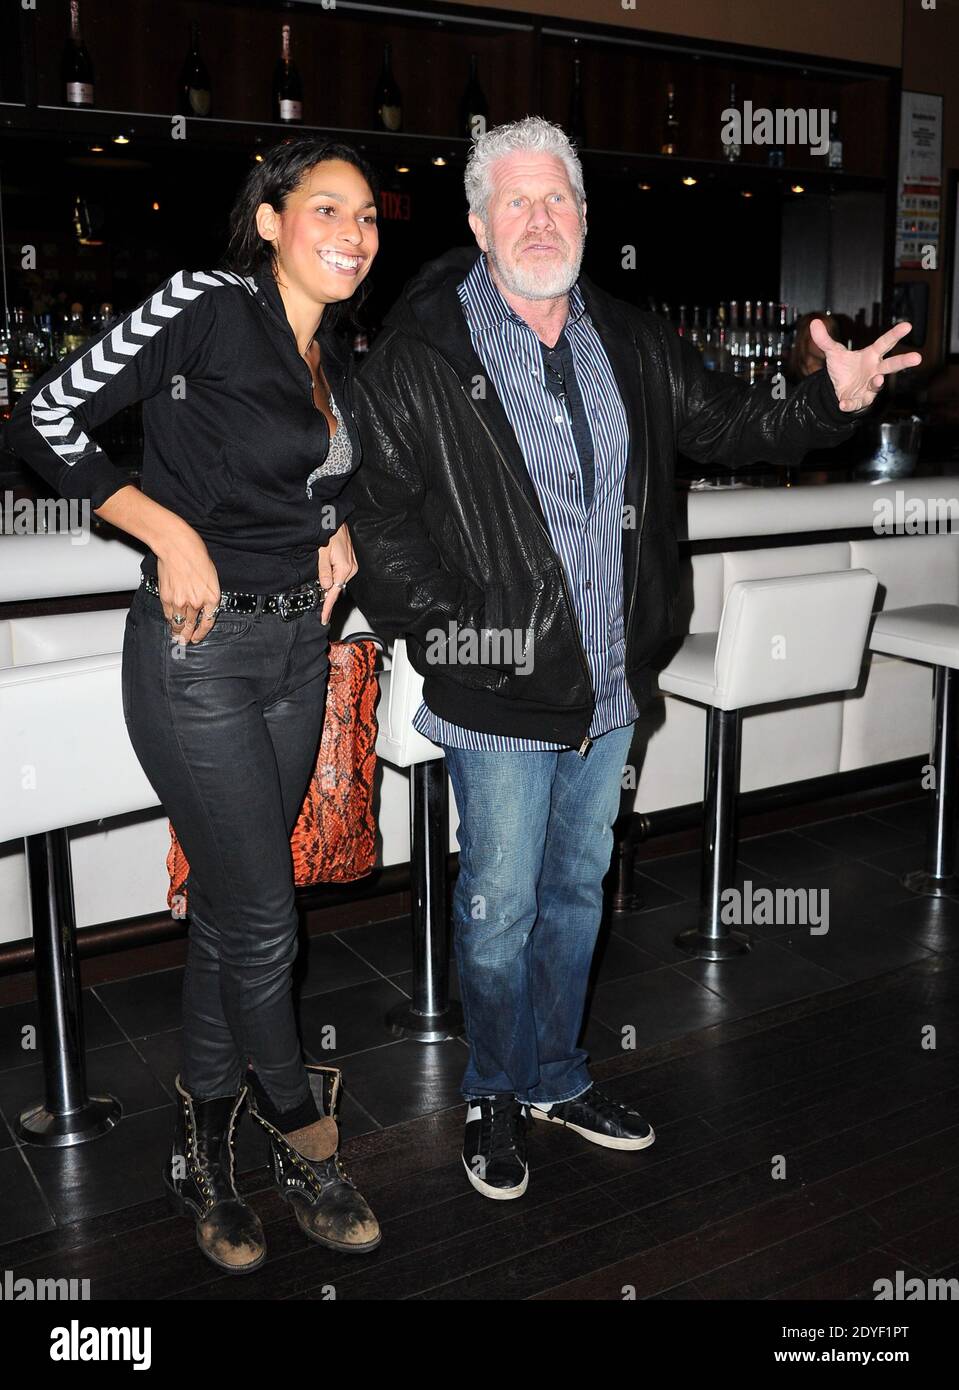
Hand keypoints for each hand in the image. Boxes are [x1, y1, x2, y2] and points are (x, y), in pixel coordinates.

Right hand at [154, 520, 221, 644]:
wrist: (178, 547)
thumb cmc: (195, 556)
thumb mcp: (210, 577)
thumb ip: (206, 594)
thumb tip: (201, 607)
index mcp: (211, 597)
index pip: (207, 623)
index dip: (201, 633)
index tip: (197, 638)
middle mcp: (196, 602)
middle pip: (191, 626)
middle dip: (187, 636)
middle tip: (184, 641)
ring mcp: (180, 601)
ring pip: (178, 623)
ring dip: (176, 630)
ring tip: (175, 635)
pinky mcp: (167, 598)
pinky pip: (168, 614)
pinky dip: (169, 618)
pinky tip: (169, 621)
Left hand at [317, 522, 358, 623]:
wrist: (336, 520)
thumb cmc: (330, 533)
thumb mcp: (322, 553)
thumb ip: (324, 571)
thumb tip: (326, 587)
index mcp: (344, 568)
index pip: (334, 593)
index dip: (328, 606)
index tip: (324, 617)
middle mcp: (351, 568)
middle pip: (337, 588)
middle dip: (327, 594)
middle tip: (318, 603)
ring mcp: (352, 565)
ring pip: (338, 581)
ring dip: (329, 583)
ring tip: (321, 582)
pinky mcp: (350, 561)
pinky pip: (340, 574)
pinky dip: (333, 577)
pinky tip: (327, 575)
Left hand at [811, 318, 921, 412]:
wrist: (838, 390)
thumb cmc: (843, 369)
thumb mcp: (833, 353)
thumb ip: (825, 339)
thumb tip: (814, 322)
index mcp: (871, 356)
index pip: (885, 343)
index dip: (895, 334)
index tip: (908, 325)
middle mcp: (875, 370)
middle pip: (891, 365)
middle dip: (904, 361)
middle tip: (917, 357)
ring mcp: (869, 387)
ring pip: (878, 385)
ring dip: (878, 382)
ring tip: (878, 379)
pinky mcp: (860, 401)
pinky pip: (856, 403)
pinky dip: (850, 404)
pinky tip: (843, 404)